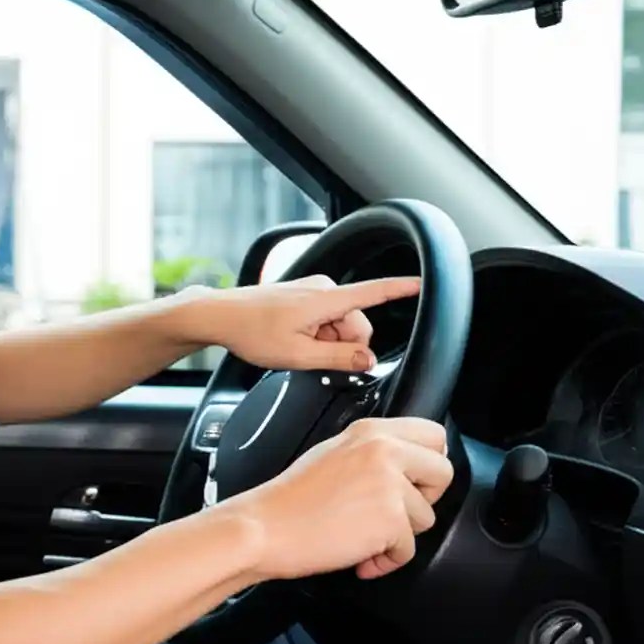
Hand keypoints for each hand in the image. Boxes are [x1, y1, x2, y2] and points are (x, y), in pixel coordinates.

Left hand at [174, 275, 421, 372]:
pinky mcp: (303, 295)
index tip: (423, 284)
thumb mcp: (297, 355)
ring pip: (340, 324)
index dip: (402, 289)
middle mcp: (323, 288)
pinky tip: (293, 339)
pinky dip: (316, 334)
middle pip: (357, 323)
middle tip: (312, 355)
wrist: (219, 315)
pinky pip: (325, 319)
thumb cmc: (251, 332)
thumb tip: (367, 360)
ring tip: (295, 346)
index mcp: (327, 299)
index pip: (375, 291)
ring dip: (326, 341)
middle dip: (343, 344)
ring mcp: (313, 290)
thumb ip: (338, 358)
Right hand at [219, 417, 453, 580]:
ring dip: (399, 535)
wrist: (265, 527)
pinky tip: (358, 555)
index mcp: (370, 432)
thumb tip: (408, 467)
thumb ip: (372, 453)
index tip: (414, 480)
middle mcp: (384, 451)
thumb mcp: (333, 454)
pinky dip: (385, 561)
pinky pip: (408, 550)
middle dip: (425, 498)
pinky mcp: (391, 520)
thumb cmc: (290, 499)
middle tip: (394, 511)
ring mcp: (390, 484)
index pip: (433, 434)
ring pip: (426, 517)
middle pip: (443, 472)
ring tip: (363, 536)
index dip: (429, 462)